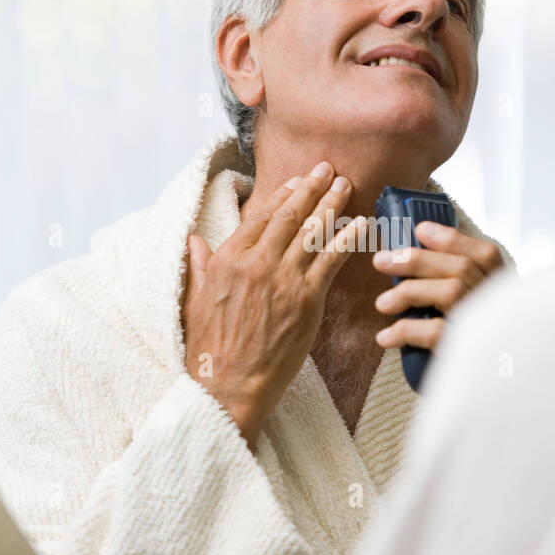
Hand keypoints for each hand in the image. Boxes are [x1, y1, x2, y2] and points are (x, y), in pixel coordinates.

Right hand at [182, 162, 367, 451]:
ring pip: (313, 233)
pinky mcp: (306, 300)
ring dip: (332, 205)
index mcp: (228, 259)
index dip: (281, 195)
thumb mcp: (194, 301)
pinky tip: (360, 224)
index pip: (259, 217)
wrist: (229, 385)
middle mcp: (256, 262)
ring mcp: (283, 279)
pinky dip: (347, 239)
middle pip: (290, 216)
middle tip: (327, 169)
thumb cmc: (209, 349)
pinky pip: (331, 261)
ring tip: (346, 186)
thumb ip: (199, 266)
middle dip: (311, 188)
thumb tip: (194, 240)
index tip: (295, 181)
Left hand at [371, 221, 504, 350]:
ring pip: (449, 292)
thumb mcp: (485, 313)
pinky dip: (405, 332)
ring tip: (382, 304)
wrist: (505, 395)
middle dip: (416, 259)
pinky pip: (435, 333)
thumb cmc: (488, 352)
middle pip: (460, 267)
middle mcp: (502, 304)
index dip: (451, 238)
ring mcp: (490, 326)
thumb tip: (422, 253)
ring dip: (409, 292)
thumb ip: (464, 287)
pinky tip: (386, 338)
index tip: (420, 230)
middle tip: (381, 261)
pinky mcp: (471, 353)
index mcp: (507, 291)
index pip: (484, 253)